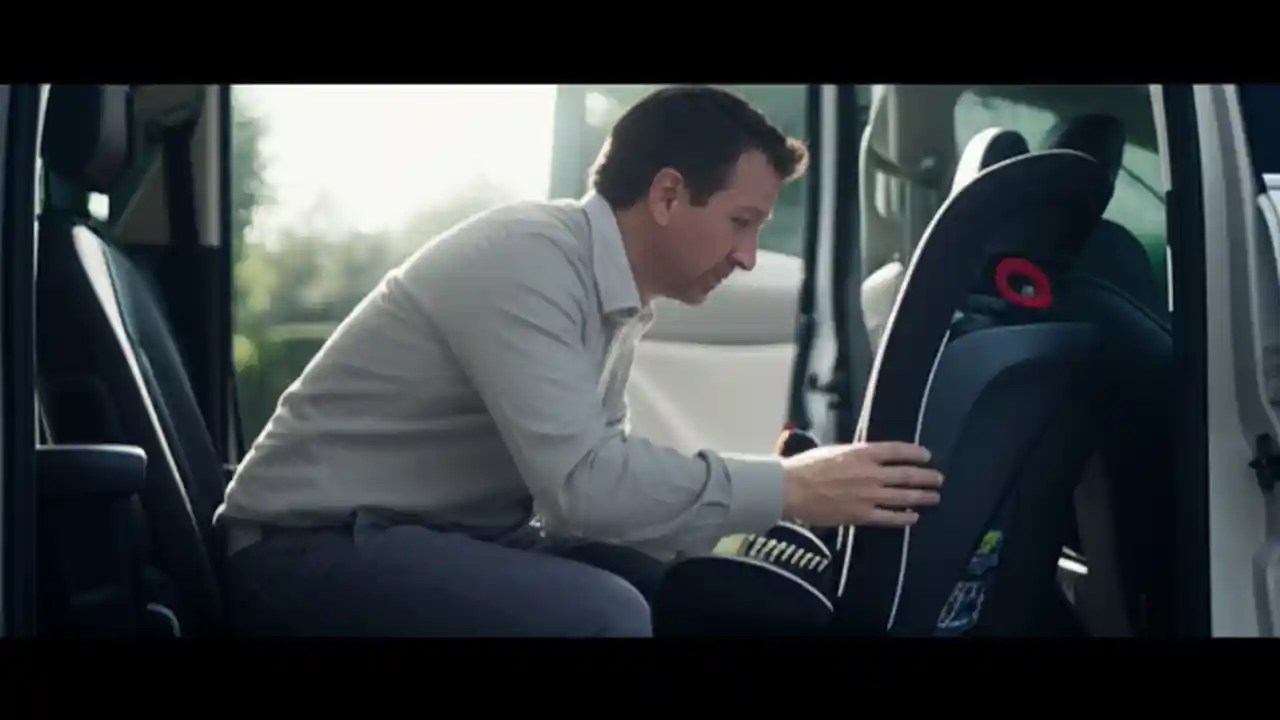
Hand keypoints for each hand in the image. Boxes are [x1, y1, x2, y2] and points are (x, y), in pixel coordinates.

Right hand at [780, 441, 942, 527]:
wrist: (791, 489)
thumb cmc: (806, 467)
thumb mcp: (834, 450)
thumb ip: (855, 454)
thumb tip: (869, 457)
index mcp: (862, 453)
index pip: (897, 450)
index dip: (915, 453)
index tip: (926, 455)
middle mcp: (870, 473)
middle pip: (906, 474)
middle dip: (926, 476)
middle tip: (938, 478)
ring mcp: (868, 495)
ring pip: (903, 496)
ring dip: (922, 496)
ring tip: (934, 496)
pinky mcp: (862, 514)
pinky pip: (889, 517)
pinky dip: (905, 517)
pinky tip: (914, 516)